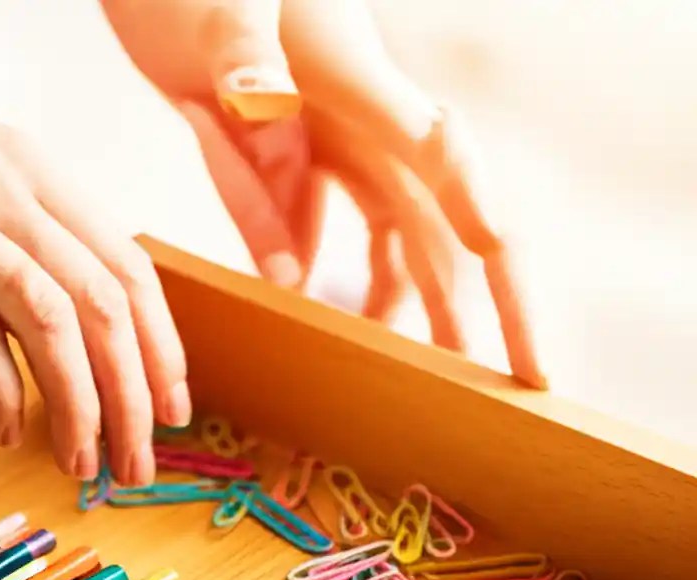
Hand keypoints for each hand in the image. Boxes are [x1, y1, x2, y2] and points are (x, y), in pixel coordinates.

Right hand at [0, 3, 188, 483]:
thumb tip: (34, 311)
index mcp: (20, 162)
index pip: (126, 263)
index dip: (161, 345)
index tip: (169, 405)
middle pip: (105, 301)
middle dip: (136, 394)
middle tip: (140, 462)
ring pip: (52, 319)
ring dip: (82, 405)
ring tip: (83, 463)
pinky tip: (3, 431)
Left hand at [101, 0, 543, 387]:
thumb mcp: (220, 6)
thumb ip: (244, 51)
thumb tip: (264, 100)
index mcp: (353, 76)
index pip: (436, 147)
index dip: (475, 205)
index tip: (503, 263)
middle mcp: (358, 115)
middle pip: (440, 218)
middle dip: (487, 297)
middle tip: (528, 373)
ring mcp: (328, 137)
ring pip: (393, 234)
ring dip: (413, 302)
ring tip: (428, 373)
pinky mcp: (291, 150)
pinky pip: (319, 220)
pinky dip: (322, 265)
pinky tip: (318, 310)